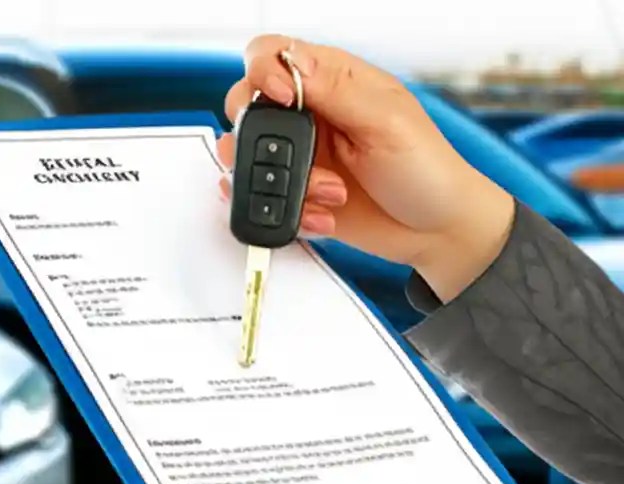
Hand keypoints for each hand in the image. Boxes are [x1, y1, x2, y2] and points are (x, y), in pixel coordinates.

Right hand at [216, 34, 515, 303]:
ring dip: (275, 179)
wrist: (436, 232)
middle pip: (245, 103)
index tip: (280, 99)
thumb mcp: (388, 122)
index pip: (273, 53)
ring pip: (243, 155)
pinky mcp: (293, 192)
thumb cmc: (427, 170)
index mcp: (334, 81)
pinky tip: (321, 213)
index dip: (262, 71)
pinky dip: (285, 211)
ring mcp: (298, 155)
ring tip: (325, 191)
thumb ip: (337, 90)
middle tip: (297, 156)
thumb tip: (291, 64)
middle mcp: (309, 114)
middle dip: (260, 135)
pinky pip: (258, 198)